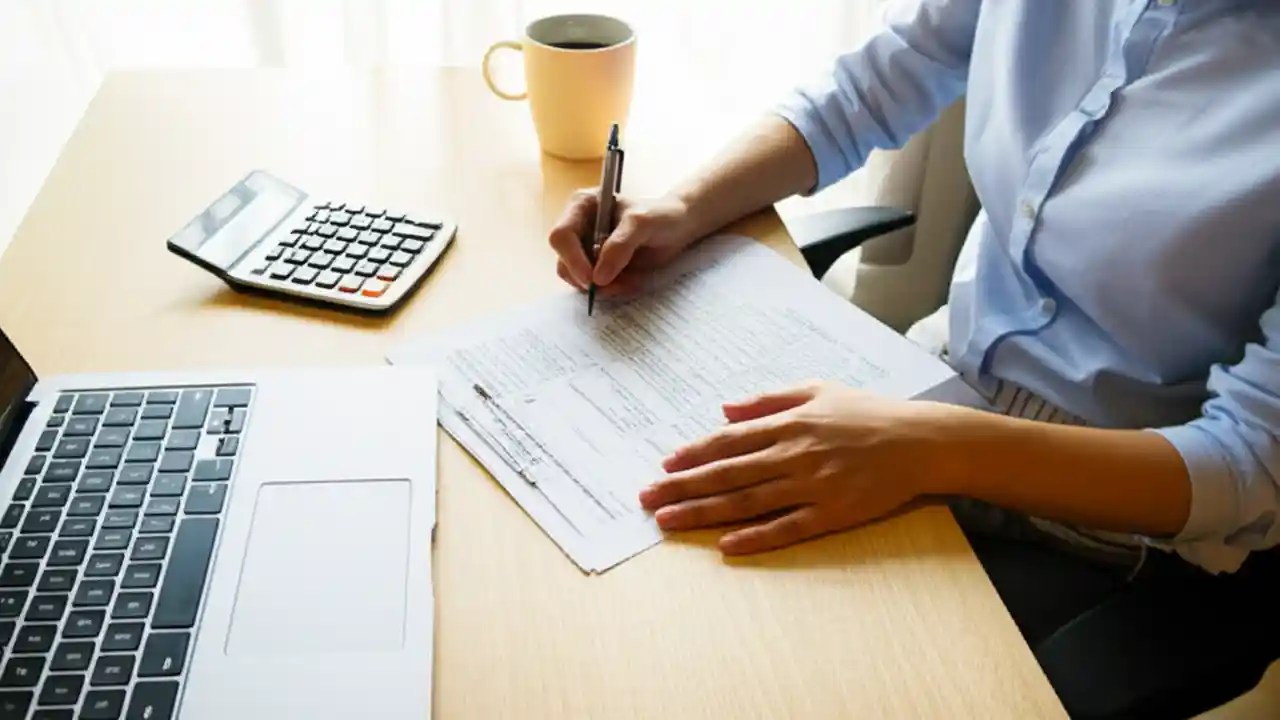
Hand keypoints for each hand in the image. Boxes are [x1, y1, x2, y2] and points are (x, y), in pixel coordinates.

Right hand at [548, 192, 698, 296]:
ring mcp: (586, 250)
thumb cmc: (660, 215)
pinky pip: (594, 288)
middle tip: (610, 286)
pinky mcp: (597, 268)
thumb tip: (597, 277)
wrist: (678, 227)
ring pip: (577, 279)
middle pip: (563, 262)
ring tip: (629, 280)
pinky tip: (629, 280)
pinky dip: (611, 290)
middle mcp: (578, 228)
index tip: (591, 279)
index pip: (561, 235)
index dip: (572, 259)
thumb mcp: (642, 223)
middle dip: (587, 278)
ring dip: (602, 287)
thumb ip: (619, 246)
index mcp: (581, 206)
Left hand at [638, 381, 964, 554]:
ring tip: (668, 521)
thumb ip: (770, 400)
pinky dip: (755, 537)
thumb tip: (725, 408)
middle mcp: (794, 453)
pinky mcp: (834, 513)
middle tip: (646, 498)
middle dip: (682, 485)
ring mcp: (813, 485)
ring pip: (747, 502)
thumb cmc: (869, 413)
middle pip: (728, 472)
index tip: (663, 464)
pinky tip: (725, 545)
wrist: (921, 442)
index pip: (730, 440)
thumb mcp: (818, 390)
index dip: (694, 453)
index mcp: (790, 423)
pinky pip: (787, 528)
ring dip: (703, 512)